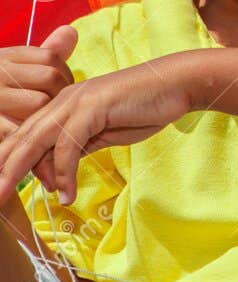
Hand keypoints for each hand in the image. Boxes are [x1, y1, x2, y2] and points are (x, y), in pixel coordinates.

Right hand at [0, 25, 76, 133]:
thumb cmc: (0, 91)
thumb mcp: (15, 69)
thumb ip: (45, 53)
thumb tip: (71, 31)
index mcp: (5, 58)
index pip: (50, 57)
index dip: (65, 75)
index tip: (63, 90)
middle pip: (49, 77)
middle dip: (60, 95)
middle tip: (58, 109)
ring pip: (39, 102)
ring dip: (47, 115)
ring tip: (45, 122)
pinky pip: (19, 128)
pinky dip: (29, 134)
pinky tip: (30, 137)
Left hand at [0, 57, 196, 203]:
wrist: (176, 84)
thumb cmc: (145, 106)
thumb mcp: (105, 132)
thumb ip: (80, 146)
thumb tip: (60, 169)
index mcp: (62, 105)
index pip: (25, 136)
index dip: (7, 161)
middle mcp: (62, 101)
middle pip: (20, 139)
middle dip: (0, 167)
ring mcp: (76, 103)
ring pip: (34, 142)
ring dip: (17, 173)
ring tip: (3, 196)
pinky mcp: (92, 108)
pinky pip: (68, 147)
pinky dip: (64, 174)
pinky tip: (67, 194)